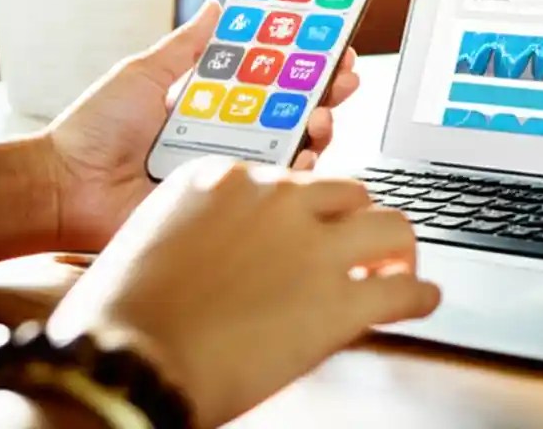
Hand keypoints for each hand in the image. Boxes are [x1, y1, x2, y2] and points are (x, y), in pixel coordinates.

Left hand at [44, 0, 360, 250]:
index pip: (272, 79)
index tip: (330, 46)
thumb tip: (217, 6)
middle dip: (326, 92)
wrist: (65, 186)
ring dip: (319, 128)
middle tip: (340, 78)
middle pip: (294, 112)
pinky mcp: (228, 200)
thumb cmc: (93, 131)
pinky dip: (297, 171)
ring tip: (320, 116)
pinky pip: (274, 187)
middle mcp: (229, 135)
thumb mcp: (143, 72)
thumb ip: (186, 45)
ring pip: (294, 148)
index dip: (304, 62)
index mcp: (213, 103)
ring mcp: (231, 168)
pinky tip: (304, 155)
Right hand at [48, 158, 440, 427]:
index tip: (314, 229)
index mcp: (222, 178)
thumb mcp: (152, 244)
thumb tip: (232, 254)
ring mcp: (313, 244)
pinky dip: (419, 296)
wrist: (126, 364)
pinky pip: (403, 289)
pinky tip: (422, 302)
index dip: (310, 211)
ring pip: (390, 224)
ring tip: (400, 269)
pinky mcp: (340, 300)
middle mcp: (275, 197)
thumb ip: (203, 232)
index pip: (291, 179)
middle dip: (357, 223)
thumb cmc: (121, 319)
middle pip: (349, 193)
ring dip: (398, 249)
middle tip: (364, 249)